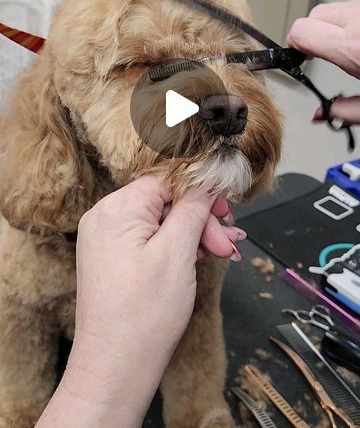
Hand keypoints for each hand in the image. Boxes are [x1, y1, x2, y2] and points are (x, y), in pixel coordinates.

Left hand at [37, 176, 244, 427]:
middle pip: (165, 202)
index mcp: (115, 209)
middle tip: (227, 244)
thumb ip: (193, 209)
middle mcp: (105, 218)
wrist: (115, 370)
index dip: (200, 194)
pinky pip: (149, 239)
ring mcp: (106, 239)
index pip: (166, 181)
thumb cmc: (142, 317)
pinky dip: (175, 247)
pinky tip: (198, 258)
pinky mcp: (112, 258)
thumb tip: (206, 180)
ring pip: (160, 222)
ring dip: (193, 235)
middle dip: (200, 221)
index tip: (226, 211)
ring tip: (221, 253)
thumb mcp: (177, 253)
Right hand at [287, 0, 359, 122]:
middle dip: (315, 33)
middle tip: (328, 53)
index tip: (301, 55)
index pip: (299, 32)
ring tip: (356, 45)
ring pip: (336, 8)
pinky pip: (354, 6)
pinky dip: (355, 20)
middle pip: (313, 16)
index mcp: (353, 47)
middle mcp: (359, 18)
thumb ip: (348, 111)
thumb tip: (322, 114)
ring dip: (338, 25)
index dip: (295, 45)